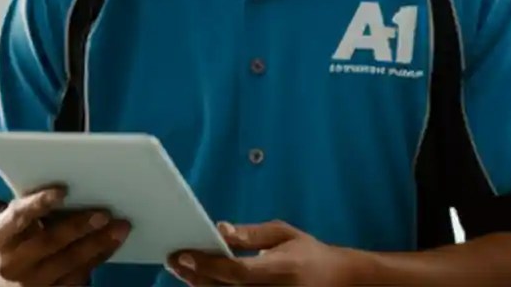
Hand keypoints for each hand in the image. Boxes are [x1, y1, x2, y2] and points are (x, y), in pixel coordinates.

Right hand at [0, 186, 130, 285]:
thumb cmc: (12, 242)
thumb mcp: (11, 224)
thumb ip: (30, 207)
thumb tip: (67, 178)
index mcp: (0, 238)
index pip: (16, 218)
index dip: (37, 204)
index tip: (62, 190)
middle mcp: (13, 264)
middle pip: (48, 243)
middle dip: (78, 226)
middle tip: (104, 211)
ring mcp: (33, 283)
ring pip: (69, 263)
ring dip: (98, 243)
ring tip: (122, 225)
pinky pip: (80, 277)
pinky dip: (100, 256)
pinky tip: (114, 242)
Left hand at [168, 220, 356, 285]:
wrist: (337, 282)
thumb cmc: (309, 254)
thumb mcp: (285, 235)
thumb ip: (252, 234)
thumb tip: (220, 229)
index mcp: (279, 271)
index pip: (236, 272)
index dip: (207, 264)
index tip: (183, 252)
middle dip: (194, 275)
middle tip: (174, 260)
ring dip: (200, 285)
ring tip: (182, 268)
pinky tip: (201, 280)